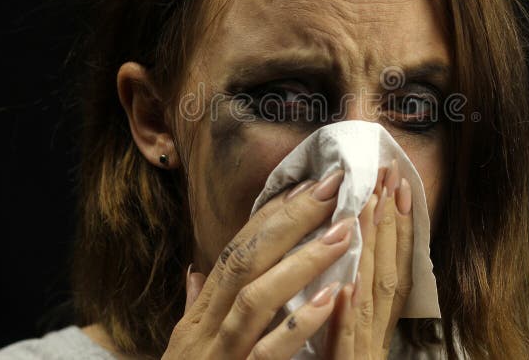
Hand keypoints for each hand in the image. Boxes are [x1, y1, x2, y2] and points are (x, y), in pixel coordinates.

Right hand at [163, 170, 353, 359]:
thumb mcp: (185, 348)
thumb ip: (195, 307)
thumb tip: (197, 271)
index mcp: (200, 316)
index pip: (236, 251)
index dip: (270, 216)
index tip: (305, 185)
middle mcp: (204, 327)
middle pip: (247, 259)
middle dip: (290, 219)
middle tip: (332, 186)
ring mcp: (218, 354)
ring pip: (256, 295)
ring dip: (302, 260)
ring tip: (343, 232)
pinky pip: (267, 352)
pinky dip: (298, 325)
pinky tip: (330, 300)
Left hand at [326, 160, 413, 358]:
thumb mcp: (336, 342)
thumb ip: (333, 312)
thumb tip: (333, 278)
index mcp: (367, 327)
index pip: (383, 270)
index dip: (393, 229)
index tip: (393, 187)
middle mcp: (372, 338)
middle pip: (385, 275)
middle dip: (390, 225)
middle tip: (392, 176)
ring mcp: (362, 357)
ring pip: (370, 302)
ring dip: (375, 254)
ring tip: (374, 207)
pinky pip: (346, 348)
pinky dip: (345, 318)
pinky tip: (344, 286)